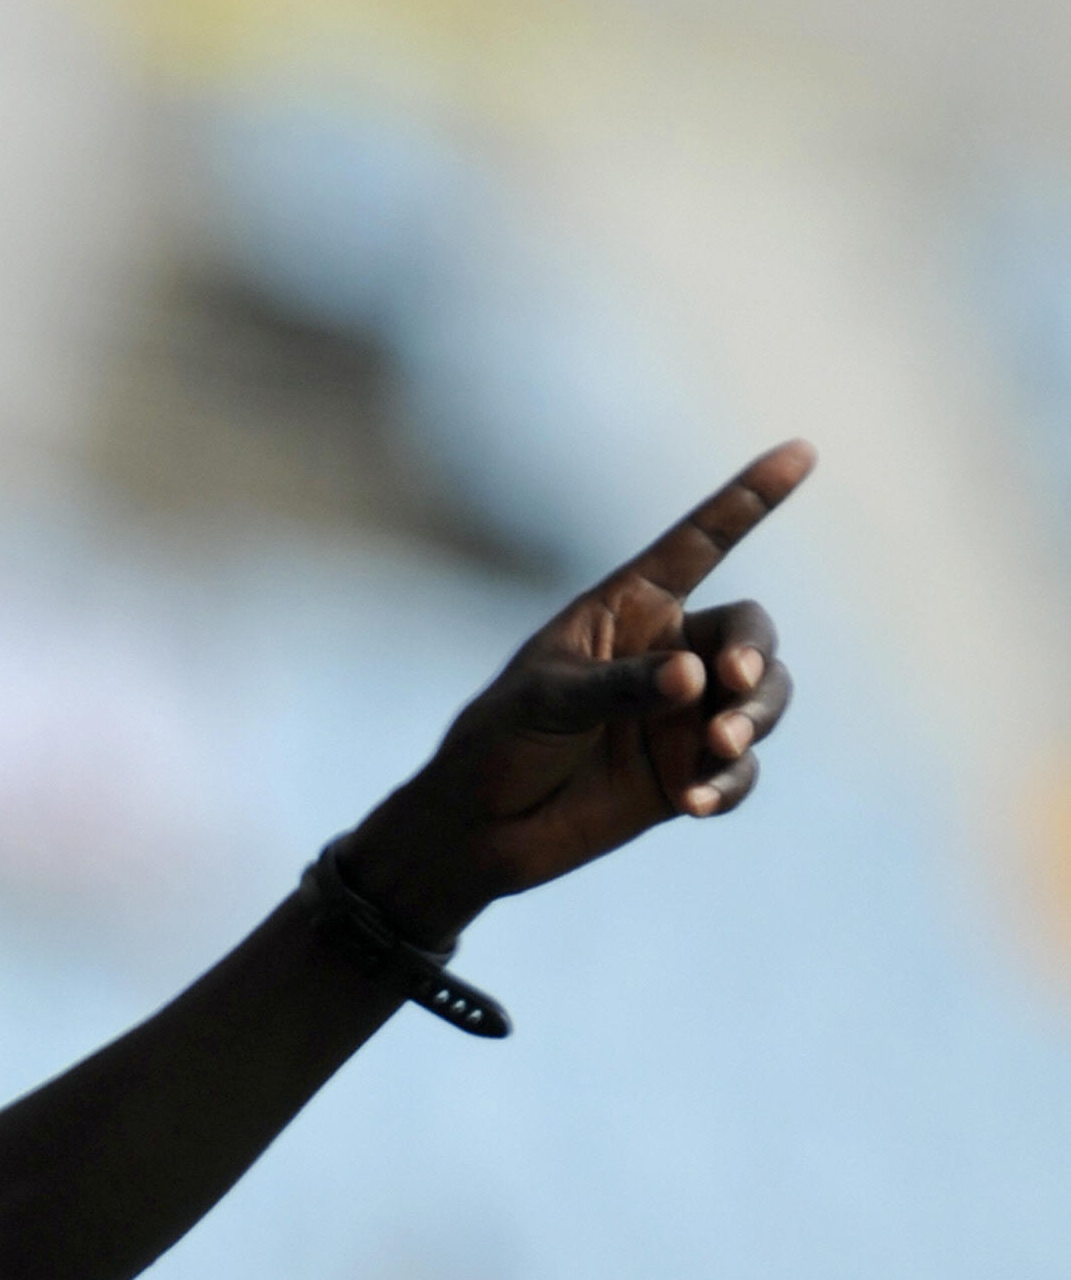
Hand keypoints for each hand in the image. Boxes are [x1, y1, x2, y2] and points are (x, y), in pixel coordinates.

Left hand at [346, 440, 813, 942]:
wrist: (480, 827)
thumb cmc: (499, 739)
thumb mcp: (548, 700)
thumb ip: (620, 686)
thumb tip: (696, 677)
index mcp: (628, 610)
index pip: (698, 544)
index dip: (748, 499)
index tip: (800, 452)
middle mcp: (668, 653)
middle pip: (750, 631)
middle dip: (754, 653)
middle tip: (735, 678)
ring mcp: (685, 713)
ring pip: (762, 698)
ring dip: (752, 718)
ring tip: (718, 745)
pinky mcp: (691, 771)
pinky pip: (738, 770)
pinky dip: (727, 782)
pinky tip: (695, 802)